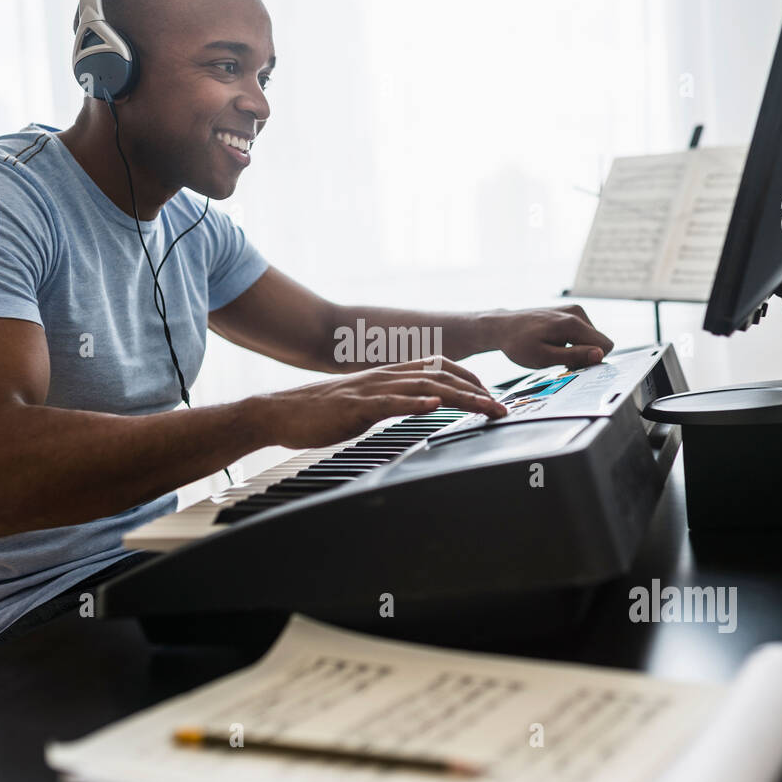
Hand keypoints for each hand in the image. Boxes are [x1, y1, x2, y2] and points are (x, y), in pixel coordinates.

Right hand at [260, 357, 507, 448]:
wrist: (279, 413)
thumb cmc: (319, 413)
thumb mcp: (365, 405)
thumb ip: (392, 402)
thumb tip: (422, 406)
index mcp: (388, 376)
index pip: (438, 367)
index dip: (469, 379)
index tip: (491, 396)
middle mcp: (384, 376)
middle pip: (440, 376)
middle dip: (476, 391)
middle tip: (502, 407)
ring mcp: (370, 390)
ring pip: (423, 386)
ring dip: (459, 397)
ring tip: (484, 407)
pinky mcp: (355, 407)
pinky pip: (389, 402)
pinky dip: (414, 403)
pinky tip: (434, 406)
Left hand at [489, 305, 613, 369]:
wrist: (502, 327)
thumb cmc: (518, 344)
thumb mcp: (543, 357)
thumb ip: (573, 356)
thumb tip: (600, 354)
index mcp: (572, 323)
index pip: (605, 346)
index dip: (592, 361)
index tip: (571, 365)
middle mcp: (576, 312)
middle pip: (600, 341)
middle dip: (585, 355)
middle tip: (560, 360)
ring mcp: (573, 309)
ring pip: (591, 338)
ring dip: (578, 349)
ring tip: (554, 351)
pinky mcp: (569, 311)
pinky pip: (583, 332)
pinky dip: (573, 342)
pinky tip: (554, 343)